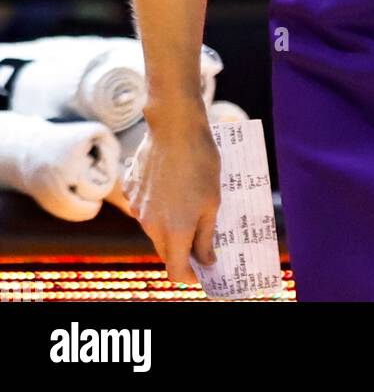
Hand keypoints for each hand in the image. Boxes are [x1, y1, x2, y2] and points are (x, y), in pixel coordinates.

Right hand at [122, 104, 221, 284]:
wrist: (175, 127)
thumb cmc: (201, 162)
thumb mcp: (213, 201)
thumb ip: (207, 236)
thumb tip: (206, 261)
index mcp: (175, 231)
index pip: (176, 271)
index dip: (190, 276)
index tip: (203, 272)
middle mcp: (151, 224)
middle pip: (165, 252)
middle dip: (182, 252)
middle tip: (201, 241)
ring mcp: (137, 207)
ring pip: (154, 230)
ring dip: (170, 227)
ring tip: (188, 205)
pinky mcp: (130, 190)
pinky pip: (144, 208)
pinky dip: (158, 206)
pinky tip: (172, 187)